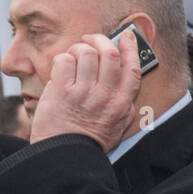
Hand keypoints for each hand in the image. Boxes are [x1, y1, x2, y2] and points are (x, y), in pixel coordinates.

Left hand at [30, 30, 143, 150]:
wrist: (65, 158)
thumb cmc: (89, 143)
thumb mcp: (118, 127)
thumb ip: (125, 106)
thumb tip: (128, 83)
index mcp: (122, 104)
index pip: (132, 67)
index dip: (130, 46)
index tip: (125, 35)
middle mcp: (105, 96)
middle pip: (109, 53)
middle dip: (100, 40)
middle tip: (91, 40)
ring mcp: (83, 92)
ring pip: (86, 53)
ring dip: (78, 49)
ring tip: (73, 56)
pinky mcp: (61, 91)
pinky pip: (64, 60)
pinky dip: (62, 59)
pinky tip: (60, 69)